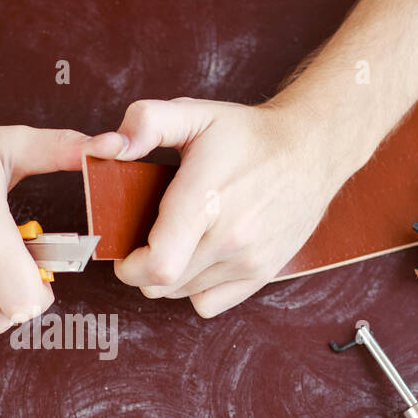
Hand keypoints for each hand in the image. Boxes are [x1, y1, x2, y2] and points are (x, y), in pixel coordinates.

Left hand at [103, 98, 349, 316]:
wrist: (313, 148)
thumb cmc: (248, 134)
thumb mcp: (194, 114)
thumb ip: (144, 122)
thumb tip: (105, 145)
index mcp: (205, 201)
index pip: (155, 266)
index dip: (128, 265)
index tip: (125, 247)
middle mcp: (230, 238)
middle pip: (160, 285)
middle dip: (141, 268)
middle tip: (146, 238)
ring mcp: (249, 260)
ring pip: (181, 293)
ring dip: (168, 275)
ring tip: (177, 239)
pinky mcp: (262, 273)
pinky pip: (209, 303)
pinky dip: (195, 288)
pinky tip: (200, 256)